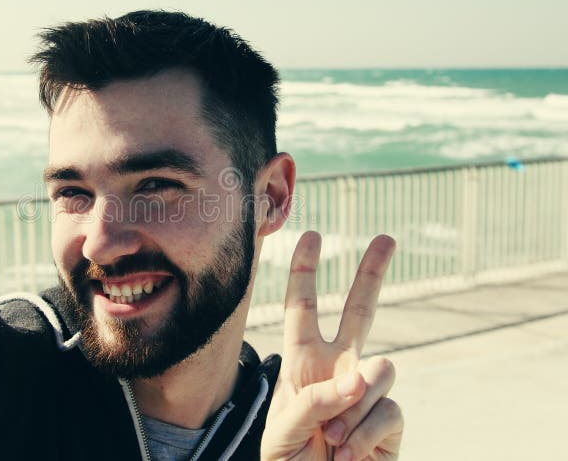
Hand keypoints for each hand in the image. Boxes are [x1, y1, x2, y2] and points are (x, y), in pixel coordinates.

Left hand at [261, 232, 402, 460]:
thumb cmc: (288, 460)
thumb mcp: (284, 427)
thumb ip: (314, 399)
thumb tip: (359, 376)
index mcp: (303, 363)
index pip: (303, 309)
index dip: (305, 272)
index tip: (311, 235)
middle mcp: (338, 369)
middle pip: (360, 312)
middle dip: (372, 274)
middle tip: (387, 238)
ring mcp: (366, 394)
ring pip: (380, 369)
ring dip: (355, 407)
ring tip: (332, 440)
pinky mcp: (390, 422)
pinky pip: (389, 410)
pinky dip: (366, 434)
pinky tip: (348, 454)